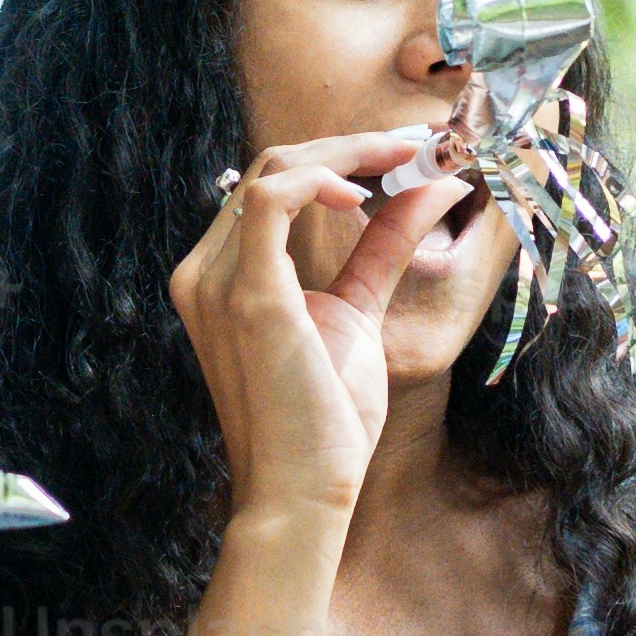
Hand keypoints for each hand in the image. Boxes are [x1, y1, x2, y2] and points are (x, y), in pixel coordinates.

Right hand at [164, 122, 460, 530]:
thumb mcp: (358, 313)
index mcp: (222, 275)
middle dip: (354, 143)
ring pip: (276, 166)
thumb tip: (429, 191)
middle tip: (422, 143)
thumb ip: (382, 249)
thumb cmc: (323, 419)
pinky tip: (364, 194)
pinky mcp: (247, 295)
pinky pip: (271, 199)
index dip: (342, 154)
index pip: (274, 181)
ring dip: (349, 150)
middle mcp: (206, 270)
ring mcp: (218, 280)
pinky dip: (322, 179)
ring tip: (410, 156)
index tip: (407, 151)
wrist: (303, 492)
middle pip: (274, 162)